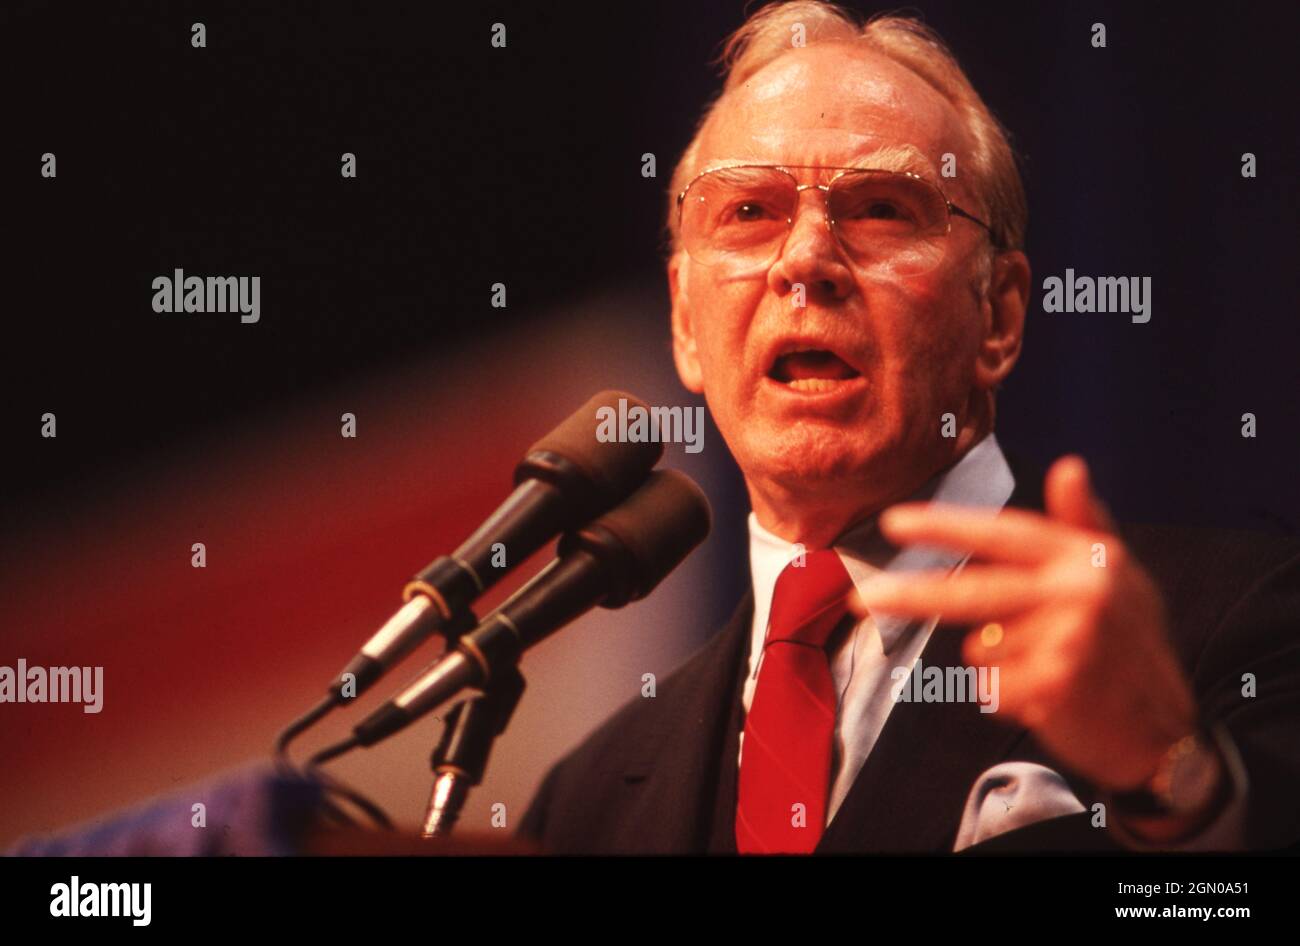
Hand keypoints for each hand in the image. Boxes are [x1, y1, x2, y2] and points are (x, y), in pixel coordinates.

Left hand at [854, 455, 1197, 790]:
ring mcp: (1067, 643)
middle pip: (972, 592)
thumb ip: (1084, 523)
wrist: (1165, 727)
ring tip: (1043, 668)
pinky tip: (1045, 697)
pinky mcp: (1055, 689)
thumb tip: (1068, 465)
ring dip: (997, 661)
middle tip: (861, 599)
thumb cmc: (1130, 643)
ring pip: (981, 646)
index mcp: (1085, 559)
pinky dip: (1006, 695)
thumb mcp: (1119, 575)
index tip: (893, 522)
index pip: (1002, 534)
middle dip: (910, 594)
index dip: (944, 527)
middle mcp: (1078, 594)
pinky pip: (992, 687)